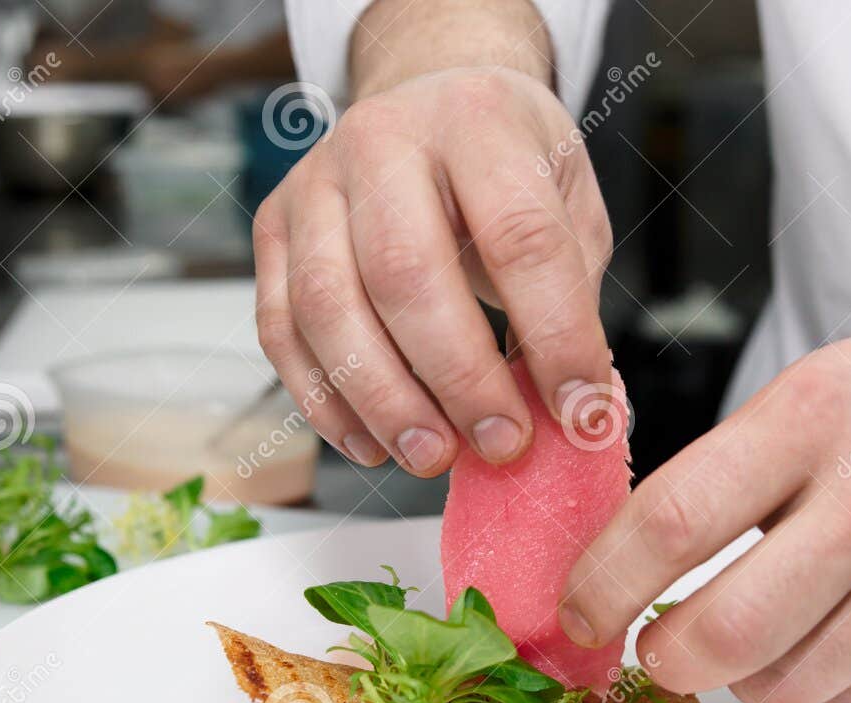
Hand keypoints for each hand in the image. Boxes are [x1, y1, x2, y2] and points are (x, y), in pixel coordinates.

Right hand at [253, 66, 613, 474]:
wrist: (429, 99)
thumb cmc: (507, 164)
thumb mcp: (569, 204)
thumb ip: (571, 297)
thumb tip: (570, 411)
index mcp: (478, 120)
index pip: (519, 236)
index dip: (555, 334)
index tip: (577, 408)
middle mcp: (383, 140)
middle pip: (406, 272)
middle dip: (459, 378)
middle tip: (501, 443)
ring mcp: (314, 183)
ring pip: (329, 308)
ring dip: (383, 401)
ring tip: (433, 455)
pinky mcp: (273, 229)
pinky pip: (281, 330)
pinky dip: (325, 403)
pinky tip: (372, 444)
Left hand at [558, 282, 850, 702]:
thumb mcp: (805, 393)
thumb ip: (718, 474)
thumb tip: (618, 571)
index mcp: (817, 421)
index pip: (673, 524)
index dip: (603, 585)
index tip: (578, 613)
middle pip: (727, 633)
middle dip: (665, 656)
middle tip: (656, 643)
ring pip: (783, 685)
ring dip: (746, 670)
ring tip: (764, 618)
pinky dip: (823, 680)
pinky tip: (842, 626)